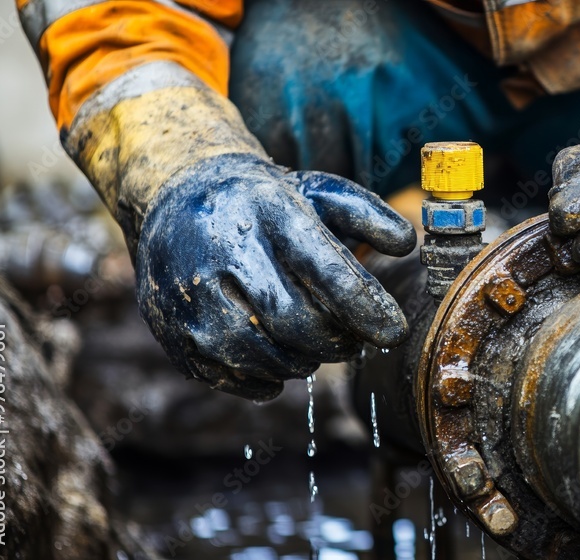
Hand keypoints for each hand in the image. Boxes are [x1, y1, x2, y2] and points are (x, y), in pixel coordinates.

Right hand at [135, 153, 415, 400]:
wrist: (177, 195)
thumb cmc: (264, 203)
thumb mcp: (317, 190)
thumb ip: (368, 214)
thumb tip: (407, 244)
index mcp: (267, 213)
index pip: (324, 271)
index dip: (365, 309)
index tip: (394, 332)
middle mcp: (221, 253)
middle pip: (296, 324)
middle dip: (336, 342)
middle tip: (352, 340)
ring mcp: (190, 297)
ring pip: (265, 358)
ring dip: (304, 361)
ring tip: (311, 340)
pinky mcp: (173, 333)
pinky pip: (234, 379)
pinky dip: (267, 378)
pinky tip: (277, 352)